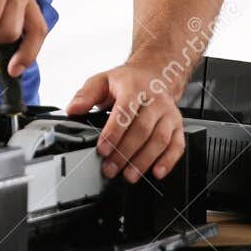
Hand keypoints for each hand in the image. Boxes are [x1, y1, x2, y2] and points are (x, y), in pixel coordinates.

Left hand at [66, 63, 184, 182]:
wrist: (154, 75)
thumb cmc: (127, 82)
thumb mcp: (102, 81)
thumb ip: (86, 94)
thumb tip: (73, 109)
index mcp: (134, 87)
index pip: (125, 111)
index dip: (114, 132)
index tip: (103, 150)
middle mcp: (155, 100)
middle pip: (142, 129)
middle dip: (125, 153)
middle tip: (110, 168)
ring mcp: (168, 113)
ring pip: (160, 139)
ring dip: (144, 161)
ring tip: (129, 175)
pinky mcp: (177, 125)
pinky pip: (177, 145)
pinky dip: (168, 161)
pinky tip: (156, 172)